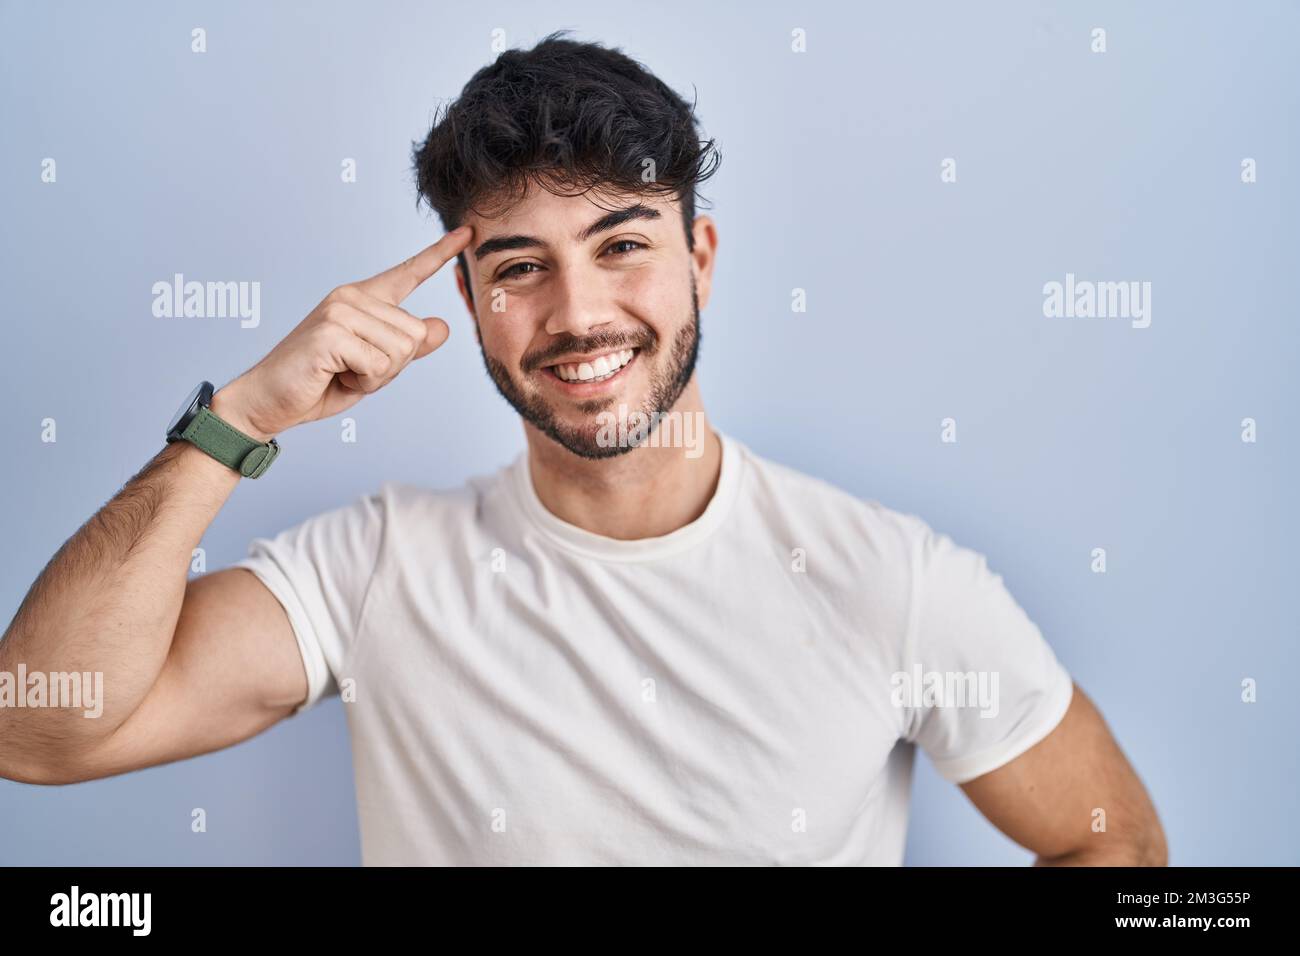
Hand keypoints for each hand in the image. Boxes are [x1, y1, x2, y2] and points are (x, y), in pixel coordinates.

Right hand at [211, 226, 472, 440]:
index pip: (409, 273)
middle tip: (354, 369)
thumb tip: (443, 327)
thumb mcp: (375, 366)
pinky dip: (364, 382)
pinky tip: (335, 376)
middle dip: (393, 366)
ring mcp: (340, 311)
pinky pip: (379, 366)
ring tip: (342, 371)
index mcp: (363, 299)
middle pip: (415, 333)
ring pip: (401, 350)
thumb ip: (408, 347)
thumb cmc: (321, 382)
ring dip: (378, 376)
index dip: (440, 253)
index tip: (468, 232)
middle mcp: (352, 297)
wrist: (269, 400)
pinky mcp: (331, 332)